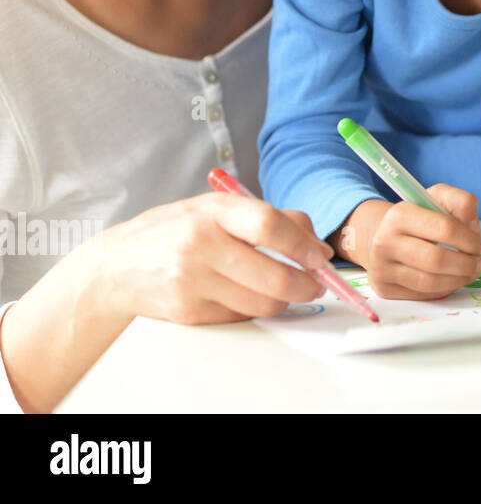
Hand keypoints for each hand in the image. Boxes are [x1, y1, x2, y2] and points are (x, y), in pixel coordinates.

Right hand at [76, 193, 331, 324]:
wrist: (116, 266)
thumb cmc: (176, 232)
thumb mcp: (217, 209)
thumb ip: (270, 219)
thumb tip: (317, 247)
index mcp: (213, 211)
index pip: (268, 224)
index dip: (302, 244)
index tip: (320, 257)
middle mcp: (200, 245)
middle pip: (273, 275)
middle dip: (305, 285)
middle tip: (315, 284)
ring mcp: (192, 281)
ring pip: (262, 303)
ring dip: (283, 300)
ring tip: (281, 288)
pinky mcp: (188, 311)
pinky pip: (240, 316)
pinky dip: (252, 309)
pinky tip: (244, 295)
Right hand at [339, 185, 480, 299]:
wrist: (386, 235)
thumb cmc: (419, 217)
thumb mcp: (439, 198)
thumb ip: (462, 203)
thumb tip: (474, 229)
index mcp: (400, 214)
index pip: (445, 229)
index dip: (469, 240)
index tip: (478, 245)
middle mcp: (384, 241)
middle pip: (437, 260)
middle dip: (466, 264)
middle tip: (478, 263)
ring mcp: (381, 268)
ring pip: (430, 282)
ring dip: (459, 280)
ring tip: (470, 272)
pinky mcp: (384, 288)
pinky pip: (423, 294)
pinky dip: (445, 289)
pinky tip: (452, 280)